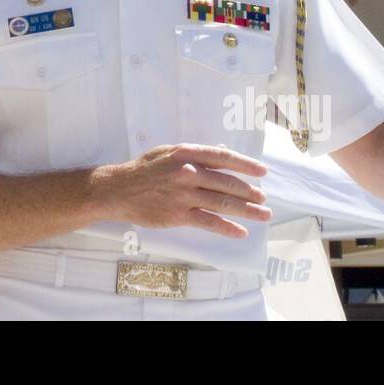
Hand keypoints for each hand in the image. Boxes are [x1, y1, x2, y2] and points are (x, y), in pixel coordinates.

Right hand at [98, 144, 271, 238]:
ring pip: (223, 203)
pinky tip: (241, 232)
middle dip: (250, 192)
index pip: (223, 157)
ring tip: (263, 214)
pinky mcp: (179, 215)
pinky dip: (228, 228)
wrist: (119, 190)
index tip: (262, 172)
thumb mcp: (167, 152)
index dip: (246, 165)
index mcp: (186, 153)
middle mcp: (188, 172)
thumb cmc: (144, 169)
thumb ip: (194, 153)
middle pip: (228, 183)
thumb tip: (222, 152)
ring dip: (248, 210)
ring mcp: (184, 195)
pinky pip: (210, 222)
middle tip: (264, 197)